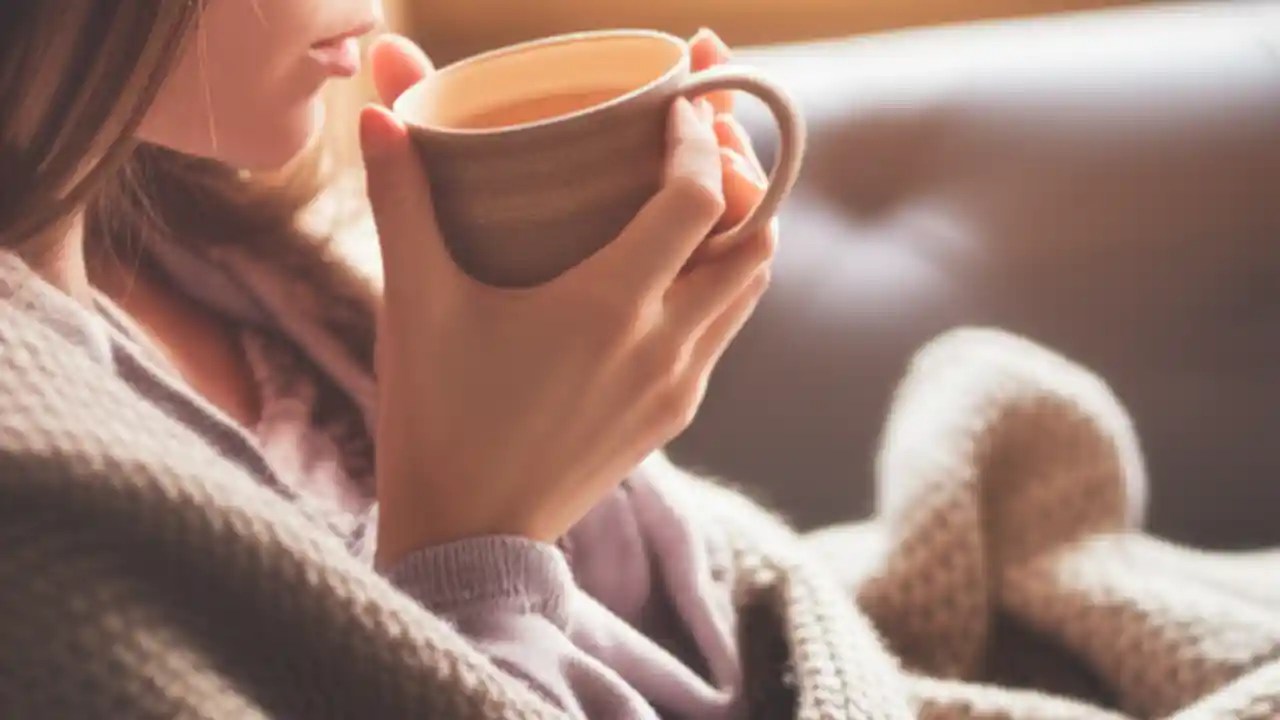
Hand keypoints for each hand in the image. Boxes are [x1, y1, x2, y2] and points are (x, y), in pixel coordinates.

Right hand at [362, 35, 773, 566]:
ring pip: (748, 286)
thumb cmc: (437, 422)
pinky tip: (672, 262)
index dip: (701, 136)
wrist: (468, 538)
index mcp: (609, 307)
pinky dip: (719, 279)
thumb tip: (375, 112)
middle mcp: (664, 345)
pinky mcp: (673, 415)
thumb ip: (402, 200)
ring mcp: (678, 385)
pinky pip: (723, 329)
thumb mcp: (414, 306)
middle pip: (755, 236)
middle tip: (704, 126)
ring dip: (740, 226)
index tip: (678, 98)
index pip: (702, 197)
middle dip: (744, 169)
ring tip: (701, 183)